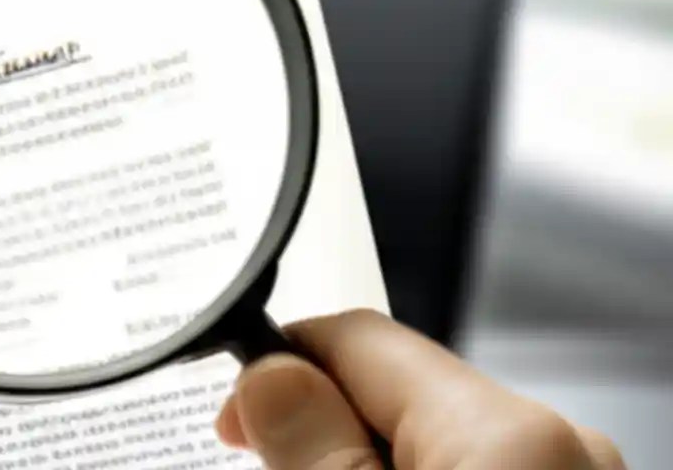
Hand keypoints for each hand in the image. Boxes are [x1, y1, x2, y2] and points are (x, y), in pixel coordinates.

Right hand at [215, 309, 624, 469]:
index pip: (360, 338)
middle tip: (266, 467)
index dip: (279, 362)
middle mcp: (563, 443)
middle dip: (323, 421)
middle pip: (398, 388)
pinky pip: (478, 469)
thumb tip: (272, 375)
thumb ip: (318, 453)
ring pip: (437, 438)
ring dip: (367, 456)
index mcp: (508, 432)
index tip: (232, 414)